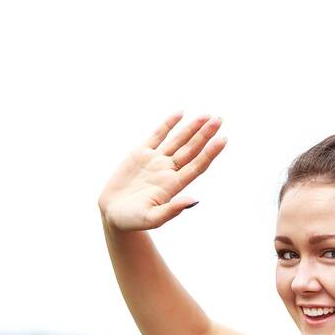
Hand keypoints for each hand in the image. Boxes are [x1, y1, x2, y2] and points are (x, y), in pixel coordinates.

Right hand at [97, 110, 226, 231]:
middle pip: (191, 150)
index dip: (210, 153)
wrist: (112, 214)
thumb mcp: (152, 219)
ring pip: (178, 140)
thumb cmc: (132, 221)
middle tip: (219, 119)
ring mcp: (156, 161)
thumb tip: (193, 201)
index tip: (222, 140)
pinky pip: (158, 135)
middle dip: (205, 135)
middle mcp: (168, 171)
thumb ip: (172, 211)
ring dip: (192, 128)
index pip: (197, 166)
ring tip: (207, 116)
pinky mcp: (141, 154)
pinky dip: (168, 124)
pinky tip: (181, 113)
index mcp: (173, 185)